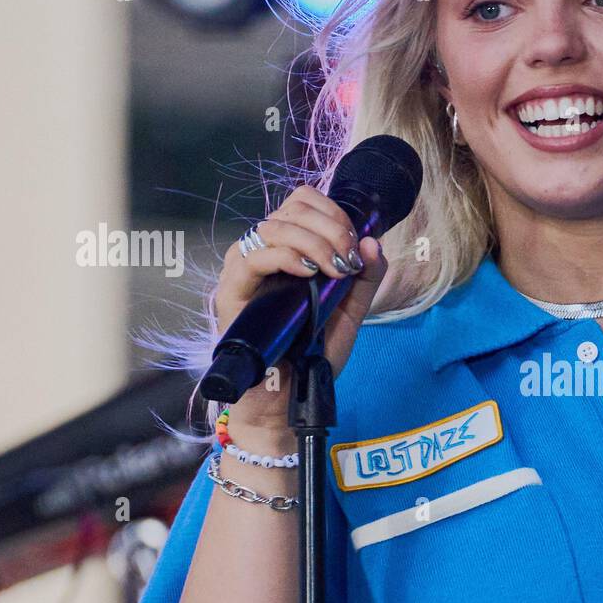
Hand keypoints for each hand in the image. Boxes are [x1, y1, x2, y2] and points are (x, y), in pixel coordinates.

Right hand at [214, 185, 388, 428]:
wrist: (288, 399)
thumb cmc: (313, 356)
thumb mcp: (350, 313)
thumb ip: (366, 278)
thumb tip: (372, 240)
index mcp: (290, 251)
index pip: (302, 203)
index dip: (332, 212)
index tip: (355, 243)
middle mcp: (264, 254)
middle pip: (290, 209)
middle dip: (329, 227)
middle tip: (348, 260)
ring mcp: (244, 271)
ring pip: (272, 226)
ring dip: (313, 241)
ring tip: (333, 270)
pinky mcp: (230, 292)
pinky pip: (252, 257)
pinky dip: (285, 256)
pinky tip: (308, 272)